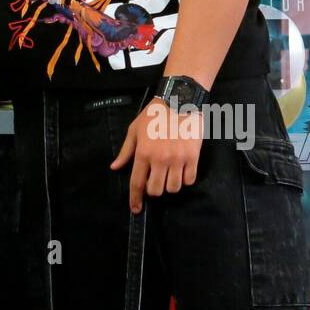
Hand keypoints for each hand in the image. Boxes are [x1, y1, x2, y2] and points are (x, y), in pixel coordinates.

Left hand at [111, 98, 203, 212]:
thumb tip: (115, 168)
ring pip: (173, 188)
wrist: (180, 100)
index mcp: (143, 153)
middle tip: (155, 180)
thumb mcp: (135, 129)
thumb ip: (126, 151)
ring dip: (169, 185)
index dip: (135, 199)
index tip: (136, 209)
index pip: (137, 183)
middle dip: (154, 190)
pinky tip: (182, 171)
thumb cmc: (154, 114)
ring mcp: (178, 159)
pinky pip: (189, 180)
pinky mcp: (193, 157)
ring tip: (169, 174)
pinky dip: (185, 180)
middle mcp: (160, 159)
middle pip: (156, 190)